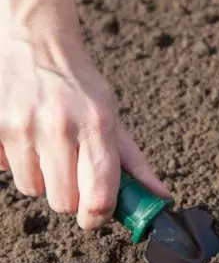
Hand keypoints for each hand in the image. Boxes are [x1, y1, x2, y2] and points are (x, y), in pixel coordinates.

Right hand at [0, 33, 168, 229]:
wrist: (36, 44)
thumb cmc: (81, 87)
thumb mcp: (114, 119)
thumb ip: (135, 164)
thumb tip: (161, 198)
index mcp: (97, 127)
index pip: (99, 196)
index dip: (99, 217)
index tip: (97, 217)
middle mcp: (60, 128)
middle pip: (64, 203)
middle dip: (72, 197)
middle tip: (75, 174)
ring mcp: (24, 128)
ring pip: (35, 191)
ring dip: (45, 181)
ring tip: (52, 153)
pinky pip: (9, 172)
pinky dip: (22, 166)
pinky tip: (31, 142)